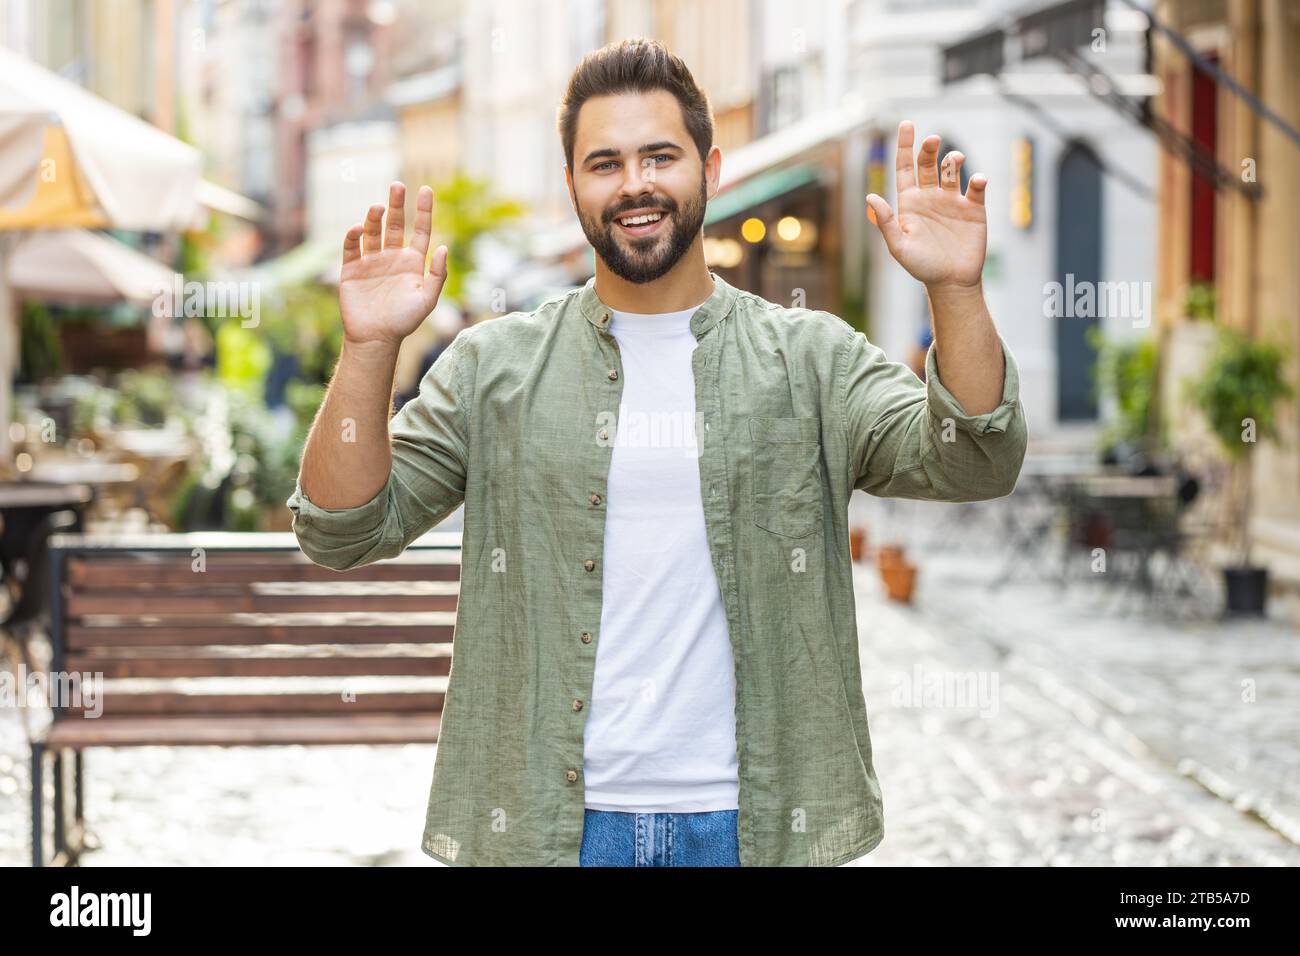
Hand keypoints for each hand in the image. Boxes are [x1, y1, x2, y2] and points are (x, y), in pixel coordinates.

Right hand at [339, 181, 448, 347]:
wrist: (376, 338)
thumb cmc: (404, 321)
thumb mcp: (427, 300)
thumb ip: (438, 275)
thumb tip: (443, 247)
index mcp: (412, 263)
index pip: (419, 230)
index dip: (423, 211)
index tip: (426, 190)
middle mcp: (391, 258)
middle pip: (394, 224)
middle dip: (396, 205)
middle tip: (398, 185)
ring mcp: (371, 262)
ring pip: (373, 232)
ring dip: (375, 218)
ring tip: (378, 207)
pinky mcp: (351, 269)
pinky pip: (352, 247)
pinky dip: (354, 236)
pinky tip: (359, 228)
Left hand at [866, 121, 986, 289]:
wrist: (951, 282)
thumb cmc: (922, 267)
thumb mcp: (899, 246)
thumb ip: (886, 222)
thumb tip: (871, 197)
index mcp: (910, 202)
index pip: (905, 168)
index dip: (904, 146)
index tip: (907, 124)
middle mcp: (931, 197)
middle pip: (929, 164)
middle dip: (929, 149)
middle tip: (933, 140)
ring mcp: (953, 201)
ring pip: (953, 171)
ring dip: (953, 161)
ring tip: (955, 160)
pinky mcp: (974, 209)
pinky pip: (977, 188)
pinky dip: (978, 181)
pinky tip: (977, 181)